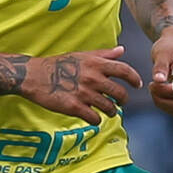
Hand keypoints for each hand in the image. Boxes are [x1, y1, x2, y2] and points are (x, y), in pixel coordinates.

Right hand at [20, 46, 141, 124]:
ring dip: (111, 112)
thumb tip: (121, 51)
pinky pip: (95, 119)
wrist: (34, 76)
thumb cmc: (58, 65)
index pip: (124, 70)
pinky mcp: (74, 107)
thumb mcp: (82, 55)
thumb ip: (103, 55)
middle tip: (120, 103)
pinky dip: (96, 120)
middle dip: (123, 100)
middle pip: (120, 94)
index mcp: (96, 64)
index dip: (134, 79)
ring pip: (109, 108)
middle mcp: (93, 78)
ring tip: (108, 111)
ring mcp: (84, 93)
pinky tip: (92, 117)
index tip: (137, 85)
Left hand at [149, 27, 172, 115]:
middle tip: (151, 86)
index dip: (162, 91)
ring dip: (162, 104)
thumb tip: (158, 80)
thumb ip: (160, 66)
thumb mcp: (161, 53)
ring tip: (154, 89)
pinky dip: (165, 106)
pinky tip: (159, 94)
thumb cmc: (168, 48)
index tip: (151, 82)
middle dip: (160, 99)